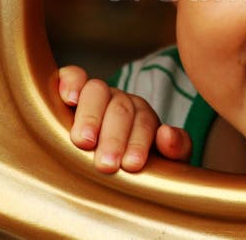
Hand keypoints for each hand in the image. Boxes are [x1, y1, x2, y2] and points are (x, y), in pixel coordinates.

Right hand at [58, 65, 192, 172]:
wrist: (111, 168)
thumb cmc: (136, 167)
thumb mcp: (165, 162)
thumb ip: (177, 148)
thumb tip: (166, 133)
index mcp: (143, 116)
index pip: (145, 123)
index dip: (139, 143)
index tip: (132, 165)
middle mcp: (120, 102)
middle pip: (120, 109)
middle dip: (114, 137)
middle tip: (107, 164)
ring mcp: (96, 96)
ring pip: (97, 91)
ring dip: (91, 116)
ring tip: (84, 141)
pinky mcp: (71, 92)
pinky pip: (72, 77)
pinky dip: (71, 82)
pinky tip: (68, 99)